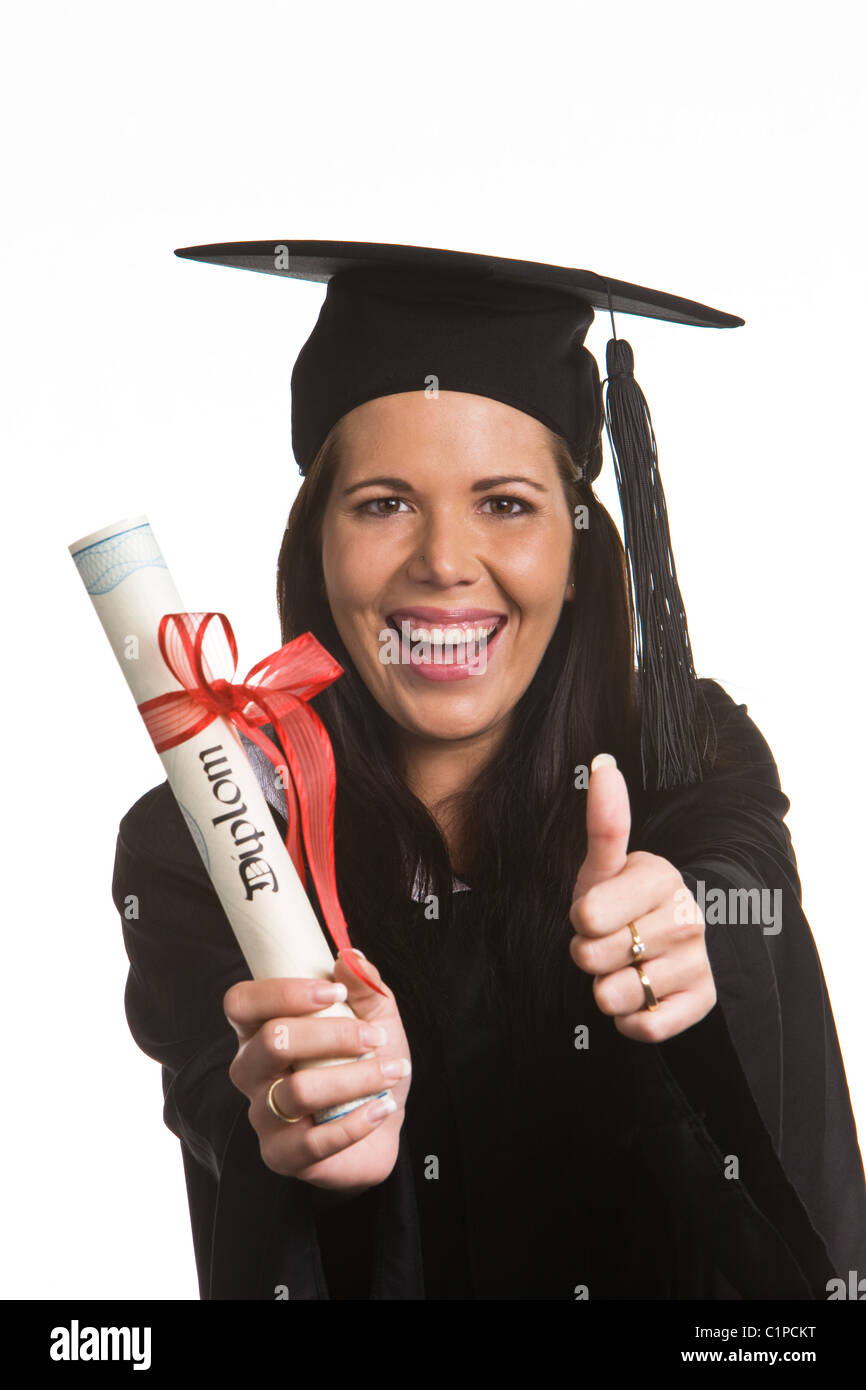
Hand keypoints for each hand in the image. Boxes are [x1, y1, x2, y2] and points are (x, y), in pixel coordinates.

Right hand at [224, 949, 410, 1191]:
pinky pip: (311, 1142)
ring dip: (355, 1078)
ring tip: (392, 1072)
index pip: (241, 1002)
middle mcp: (250, 1071)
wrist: (380, 1124)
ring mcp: (262, 1115)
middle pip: (272, 1041)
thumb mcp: (375, 1018)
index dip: (283, 992)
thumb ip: (365, 986)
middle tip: (375, 1038)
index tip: (335, 991)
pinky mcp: (281, 1155)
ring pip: (297, 1091)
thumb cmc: (366, 1063)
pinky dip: (355, 1123)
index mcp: (260, 1029)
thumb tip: (351, 957)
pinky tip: (382, 1108)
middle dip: (333, 1035)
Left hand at [568, 755, 716, 1041]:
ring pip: (613, 996)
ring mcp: (698, 963)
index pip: (587, 915)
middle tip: (610, 942)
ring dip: (606, 989)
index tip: (596, 912)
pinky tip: (639, 997)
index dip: (580, 919)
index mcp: (662, 877)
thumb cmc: (622, 902)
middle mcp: (688, 918)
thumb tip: (603, 762)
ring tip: (624, 967)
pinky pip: (642, 1028)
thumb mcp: (605, 866)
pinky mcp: (701, 1004)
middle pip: (592, 957)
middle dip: (588, 955)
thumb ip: (604, 821)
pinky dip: (628, 1020)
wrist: (664, 948)